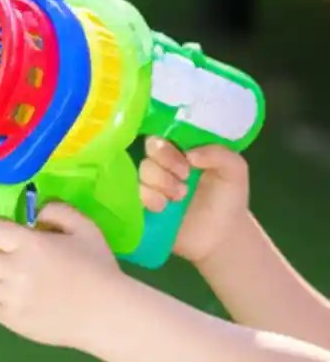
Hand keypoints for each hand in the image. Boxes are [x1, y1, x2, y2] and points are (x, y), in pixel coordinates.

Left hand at [0, 203, 124, 351]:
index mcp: (30, 245)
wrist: (109, 315)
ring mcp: (13, 299)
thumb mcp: (85, 229)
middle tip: (0, 256)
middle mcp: (15, 270)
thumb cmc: (98, 269)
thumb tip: (37, 211)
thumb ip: (59, 211)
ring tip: (10, 278)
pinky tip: (14, 297)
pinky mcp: (14, 321)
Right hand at [138, 137, 249, 264]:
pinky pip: (134, 192)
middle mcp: (165, 163)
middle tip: (185, 177)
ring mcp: (153, 183)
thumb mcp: (235, 171)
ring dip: (161, 182)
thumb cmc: (228, 200)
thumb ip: (219, 153)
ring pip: (143, 170)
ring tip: (179, 197)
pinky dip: (148, 197)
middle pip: (150, 147)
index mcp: (184, 149)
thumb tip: (189, 154)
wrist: (222, 238)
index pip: (167, 132)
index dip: (172, 141)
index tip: (187, 158)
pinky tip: (163, 208)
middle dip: (166, 161)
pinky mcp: (143, 203)